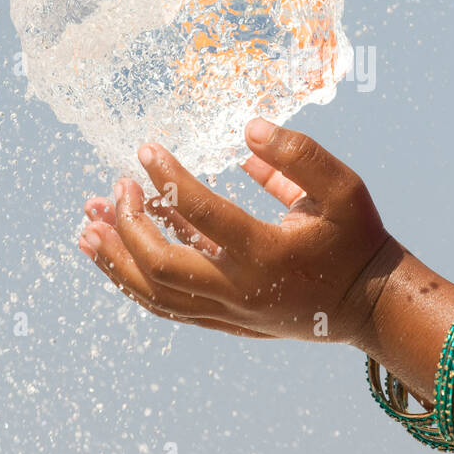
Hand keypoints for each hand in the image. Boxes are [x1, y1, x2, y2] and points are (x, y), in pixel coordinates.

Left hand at [78, 117, 393, 343]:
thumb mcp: (343, 187)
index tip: (145, 149)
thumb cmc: (355, 237)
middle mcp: (240, 289)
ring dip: (115, 259)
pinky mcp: (224, 322)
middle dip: (128, 225)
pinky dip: (133, 281)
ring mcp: (229, 312)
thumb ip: (298, 155)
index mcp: (267, 253)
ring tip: (86, 226)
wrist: (367, 303)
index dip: (168, 178)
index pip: (203, 213)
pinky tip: (112, 255)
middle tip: (115, 187)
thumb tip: (246, 131)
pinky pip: (166, 306)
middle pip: (161, 265)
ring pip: (154, 293)